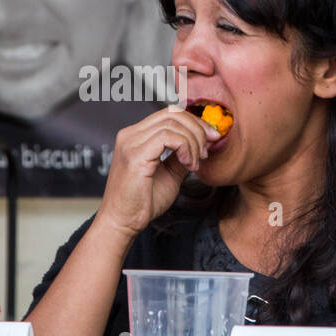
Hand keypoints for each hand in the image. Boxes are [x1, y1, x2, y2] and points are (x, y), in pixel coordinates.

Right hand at [98, 107, 222, 237]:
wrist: (124, 222)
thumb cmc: (143, 201)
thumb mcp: (170, 173)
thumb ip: (181, 156)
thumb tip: (201, 145)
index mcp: (137, 136)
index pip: (169, 114)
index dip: (194, 122)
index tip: (211, 138)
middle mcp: (131, 135)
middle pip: (172, 114)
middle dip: (198, 129)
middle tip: (207, 150)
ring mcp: (131, 143)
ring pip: (172, 124)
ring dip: (193, 142)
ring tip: (195, 163)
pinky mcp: (135, 155)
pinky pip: (168, 138)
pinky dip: (185, 148)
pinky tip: (188, 165)